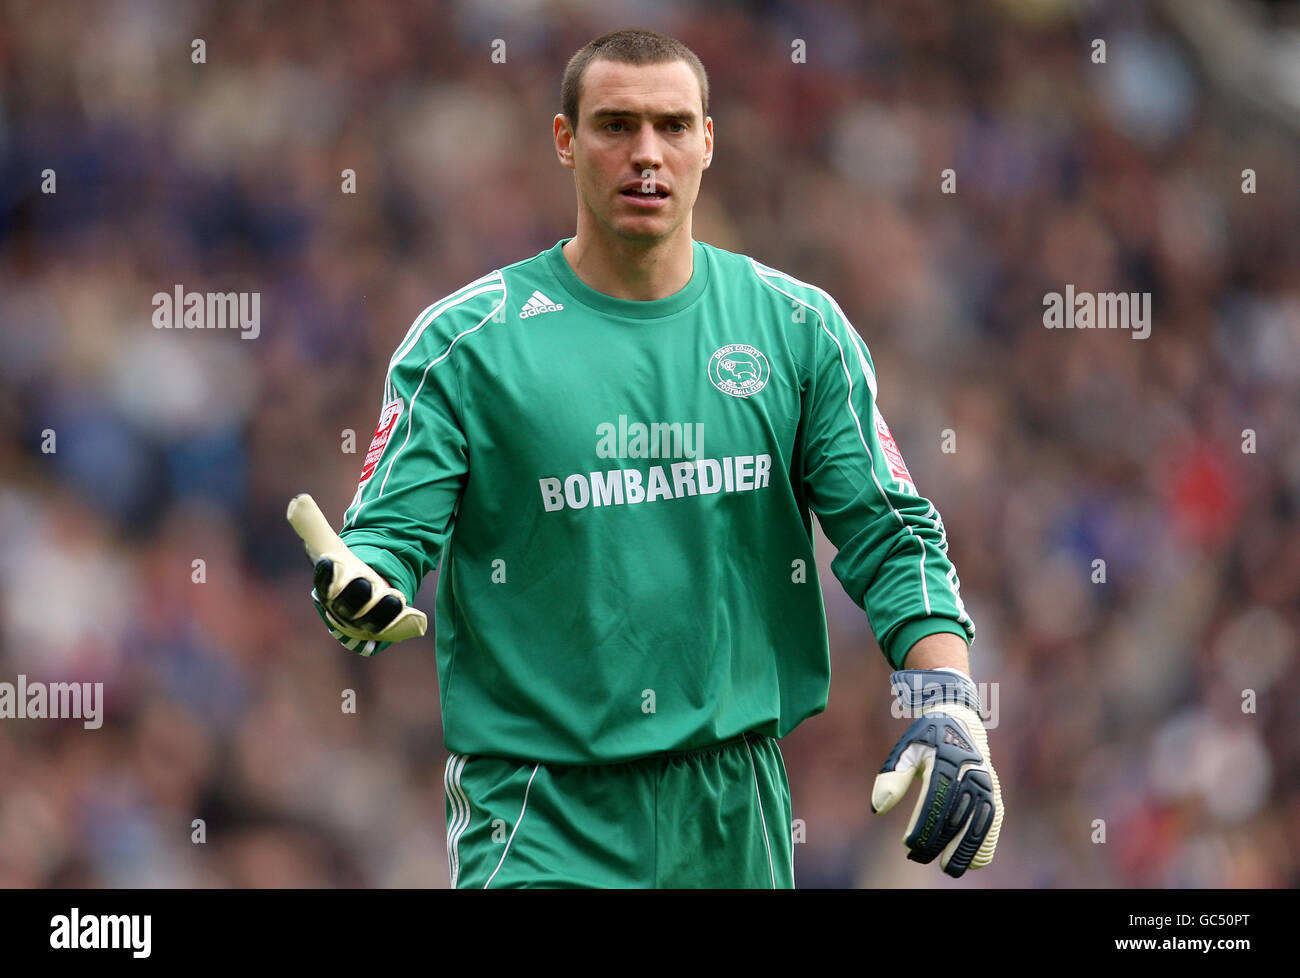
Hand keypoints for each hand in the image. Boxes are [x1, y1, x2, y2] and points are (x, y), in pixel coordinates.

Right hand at [286, 493, 426, 645]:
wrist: (358, 598)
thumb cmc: (342, 570)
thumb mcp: (329, 546)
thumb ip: (314, 525)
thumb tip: (298, 500)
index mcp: (328, 587)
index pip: (323, 581)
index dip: (327, 574)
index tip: (331, 560)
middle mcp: (343, 609)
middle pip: (347, 605)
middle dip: (355, 595)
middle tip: (365, 581)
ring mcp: (364, 622)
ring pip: (372, 621)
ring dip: (382, 612)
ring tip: (394, 598)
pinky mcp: (385, 629)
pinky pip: (395, 631)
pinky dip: (405, 625)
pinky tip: (417, 617)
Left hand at [871, 668, 1002, 877]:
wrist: (959, 718)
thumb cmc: (927, 737)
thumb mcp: (906, 749)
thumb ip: (893, 776)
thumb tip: (877, 809)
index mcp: (946, 760)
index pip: (933, 800)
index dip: (922, 826)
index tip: (908, 846)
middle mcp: (969, 772)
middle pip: (954, 815)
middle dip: (937, 841)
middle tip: (918, 858)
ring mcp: (985, 782)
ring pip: (978, 822)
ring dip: (965, 848)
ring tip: (950, 868)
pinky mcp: (993, 790)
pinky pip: (992, 819)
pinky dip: (987, 841)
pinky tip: (976, 862)